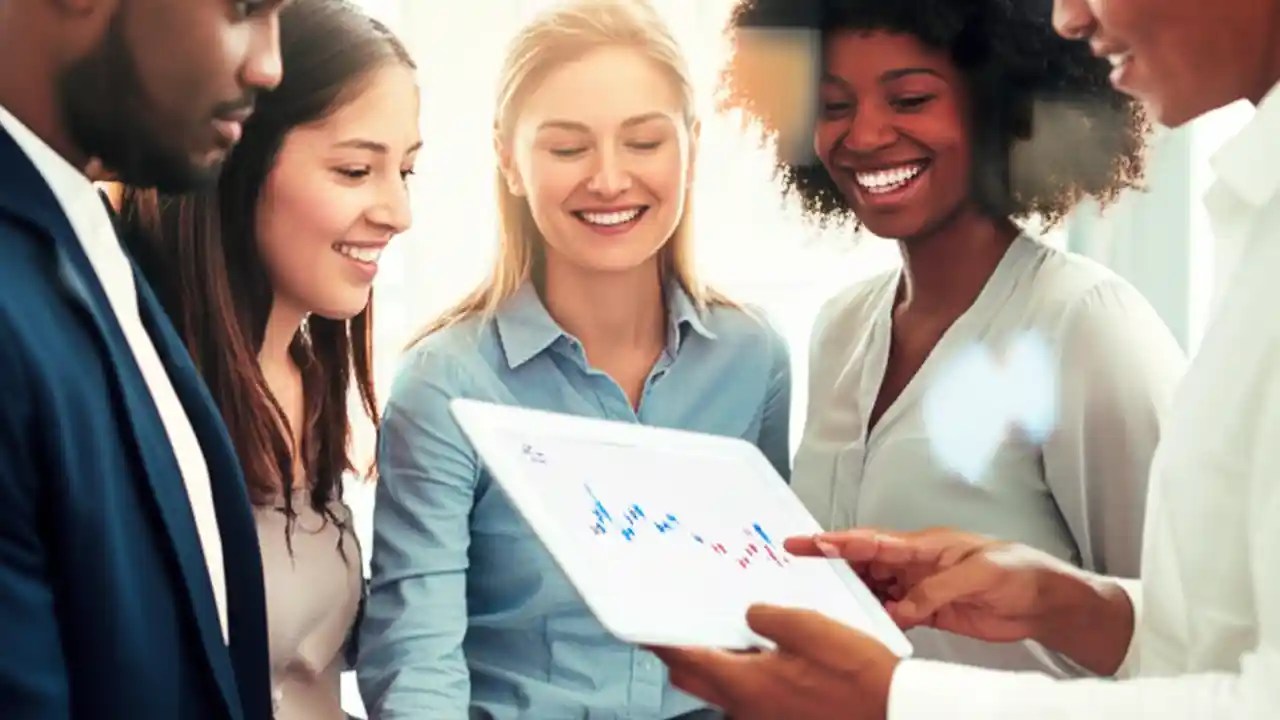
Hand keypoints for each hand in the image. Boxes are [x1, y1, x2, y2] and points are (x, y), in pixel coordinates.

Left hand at [650, 605, 898, 719]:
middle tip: (687, 628)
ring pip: (724, 692)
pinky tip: (772, 661)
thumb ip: (769, 617)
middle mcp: (747, 710)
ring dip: (722, 667)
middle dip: (685, 655)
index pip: (686, 660)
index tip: (646, 627)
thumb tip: (749, 614)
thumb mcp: (811, 629)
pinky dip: (750, 679)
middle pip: (696, 680)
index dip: (662, 641)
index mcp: (745, 685)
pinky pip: (751, 701)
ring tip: (739, 637)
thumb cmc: (859, 680)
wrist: (896, 715)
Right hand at [786, 528, 1133, 674]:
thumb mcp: (978, 574)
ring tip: (824, 601)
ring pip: (875, 588)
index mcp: (924, 545)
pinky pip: (894, 613)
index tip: (808, 542)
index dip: (839, 542)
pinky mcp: (930, 611)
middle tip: (798, 570)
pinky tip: (863, 626)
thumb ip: (935, 590)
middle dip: (832, 565)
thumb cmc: (1019, 571)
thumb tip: (901, 608)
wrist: (1045, 602)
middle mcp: (916, 564)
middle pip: (864, 564)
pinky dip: (876, 618)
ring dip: (853, 593)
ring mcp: (921, 588)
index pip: (872, 542)